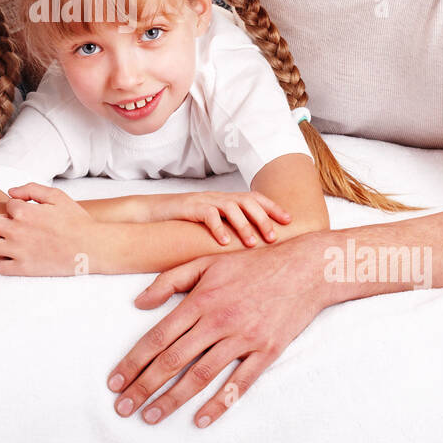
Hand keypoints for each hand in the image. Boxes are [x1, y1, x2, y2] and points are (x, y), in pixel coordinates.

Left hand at [0, 183, 101, 275]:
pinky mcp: (23, 268)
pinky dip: (4, 263)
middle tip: (11, 227)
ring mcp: (18, 251)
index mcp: (24, 211)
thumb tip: (10, 191)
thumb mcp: (58, 196)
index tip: (28, 215)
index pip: (6, 205)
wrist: (91, 247)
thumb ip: (31, 189)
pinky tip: (17, 258)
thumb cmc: (77, 221)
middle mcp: (16, 230)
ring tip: (10, 243)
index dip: (17, 208)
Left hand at [107, 237, 325, 427]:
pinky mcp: (266, 351)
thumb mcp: (206, 263)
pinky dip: (219, 404)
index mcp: (200, 300)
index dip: (133, 362)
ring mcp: (243, 338)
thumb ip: (169, 280)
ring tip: (150, 416)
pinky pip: (239, 384)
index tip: (114, 381)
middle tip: (123, 407)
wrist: (303, 269)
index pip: (158, 337)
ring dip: (172, 400)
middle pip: (173, 360)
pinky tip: (200, 420)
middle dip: (144, 387)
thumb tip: (138, 303)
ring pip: (200, 375)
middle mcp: (218, 320)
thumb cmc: (251, 265)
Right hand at [148, 190, 290, 246]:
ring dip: (244, 225)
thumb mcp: (212, 222)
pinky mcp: (189, 208)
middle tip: (274, 237)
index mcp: (226, 199)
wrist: (154, 212)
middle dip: (263, 219)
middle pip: (247, 201)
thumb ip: (230, 227)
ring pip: (230, 207)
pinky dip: (218, 227)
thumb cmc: (186, 221)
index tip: (289, 221)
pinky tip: (224, 242)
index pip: (255, 199)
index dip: (273, 207)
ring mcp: (204, 201)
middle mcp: (218, 197)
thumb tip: (255, 244)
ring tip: (253, 243)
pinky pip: (207, 215)